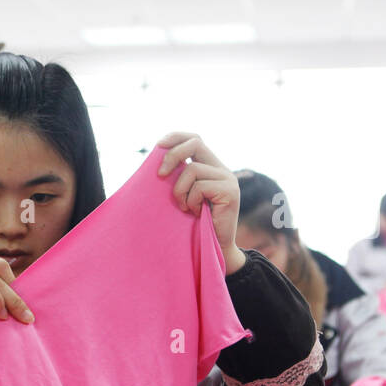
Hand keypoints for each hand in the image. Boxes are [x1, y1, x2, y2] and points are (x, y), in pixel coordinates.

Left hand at [156, 132, 246, 273]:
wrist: (213, 249)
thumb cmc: (193, 224)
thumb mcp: (182, 196)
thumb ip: (177, 178)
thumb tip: (155, 161)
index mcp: (210, 166)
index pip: (195, 139)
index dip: (176, 136)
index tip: (158, 145)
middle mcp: (221, 169)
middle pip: (195, 143)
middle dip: (172, 155)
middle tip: (159, 175)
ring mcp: (228, 179)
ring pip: (192, 170)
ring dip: (180, 191)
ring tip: (184, 208)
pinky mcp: (230, 191)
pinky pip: (199, 187)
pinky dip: (190, 201)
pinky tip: (195, 213)